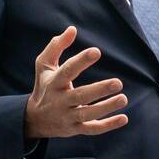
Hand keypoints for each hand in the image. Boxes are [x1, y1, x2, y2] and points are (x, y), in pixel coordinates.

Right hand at [24, 26, 128, 141]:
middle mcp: (60, 101)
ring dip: (106, 108)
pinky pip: (92, 129)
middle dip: (99, 90)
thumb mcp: (44, 65)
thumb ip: (56, 46)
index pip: (67, 71)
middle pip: (80, 96)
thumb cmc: (44, 86)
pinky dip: (108, 126)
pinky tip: (124, 118)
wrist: (34, 119)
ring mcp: (68, 117)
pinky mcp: (75, 129)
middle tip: (118, 83)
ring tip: (123, 98)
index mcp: (54, 83)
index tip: (96, 51)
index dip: (81, 61)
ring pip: (88, 114)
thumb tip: (73, 29)